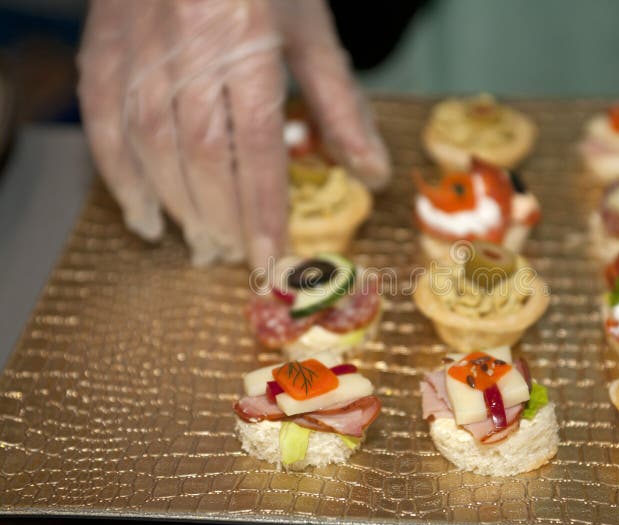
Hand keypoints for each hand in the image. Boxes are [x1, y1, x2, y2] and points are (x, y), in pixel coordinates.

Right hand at [78, 0, 389, 266]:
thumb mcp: (311, 30)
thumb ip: (339, 104)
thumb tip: (372, 172)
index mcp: (248, 43)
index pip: (255, 147)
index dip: (260, 209)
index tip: (267, 257)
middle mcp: (188, 49)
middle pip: (199, 154)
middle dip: (218, 215)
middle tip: (232, 256)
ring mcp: (138, 47)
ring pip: (150, 144)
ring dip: (173, 204)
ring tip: (197, 244)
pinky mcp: (103, 45)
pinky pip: (102, 119)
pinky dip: (118, 173)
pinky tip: (140, 211)